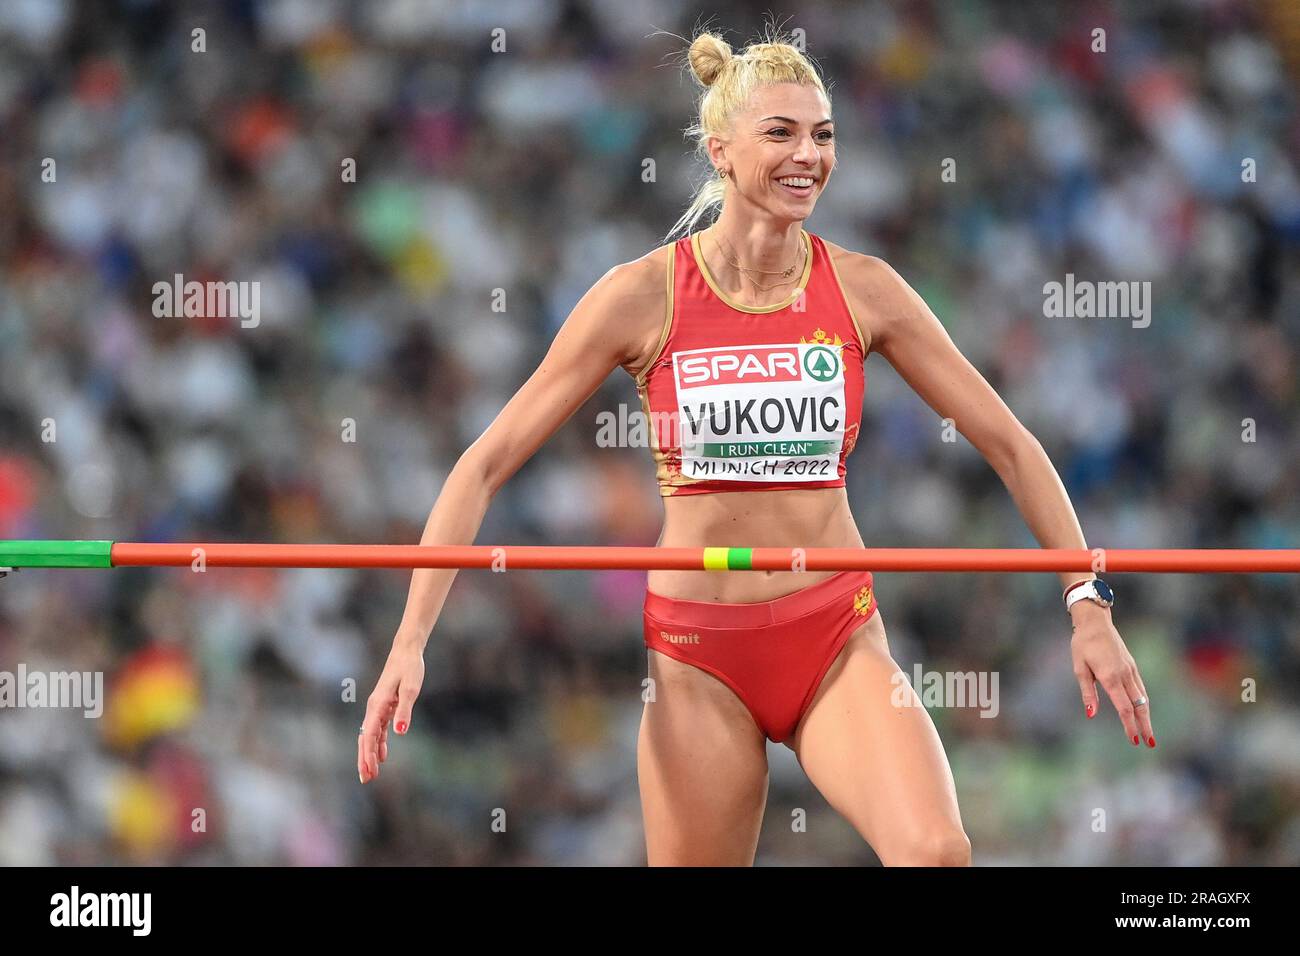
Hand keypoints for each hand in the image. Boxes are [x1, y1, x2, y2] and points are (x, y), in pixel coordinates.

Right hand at [358, 637, 424, 783]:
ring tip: (371, 773)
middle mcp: (374, 708)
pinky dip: (378, 743)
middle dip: (364, 759)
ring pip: (369, 735)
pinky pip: (378, 729)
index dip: (368, 754)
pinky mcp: (384, 706)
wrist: (406, 651)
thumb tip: (400, 732)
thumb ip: (405, 710)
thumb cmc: (409, 668)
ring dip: (369, 754)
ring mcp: (378, 707)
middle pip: (365, 738)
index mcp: (377, 705)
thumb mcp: (410, 689)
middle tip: (365, 779)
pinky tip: (382, 755)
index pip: (369, 735)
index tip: (369, 771)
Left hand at [1070, 602, 1154, 748]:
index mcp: (1110, 677)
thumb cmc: (1083, 645)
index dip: (1129, 725)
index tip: (1134, 740)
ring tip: (1149, 732)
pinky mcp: (1132, 666)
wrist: (1095, 622)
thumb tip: (1091, 714)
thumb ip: (1088, 692)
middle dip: (1145, 726)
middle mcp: (1124, 675)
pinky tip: (1142, 711)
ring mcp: (1130, 670)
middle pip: (1139, 706)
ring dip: (1147, 716)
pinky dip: (1144, 703)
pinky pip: (1140, 688)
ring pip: (1143, 698)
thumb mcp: (1079, 668)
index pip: (1124, 707)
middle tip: (1151, 744)